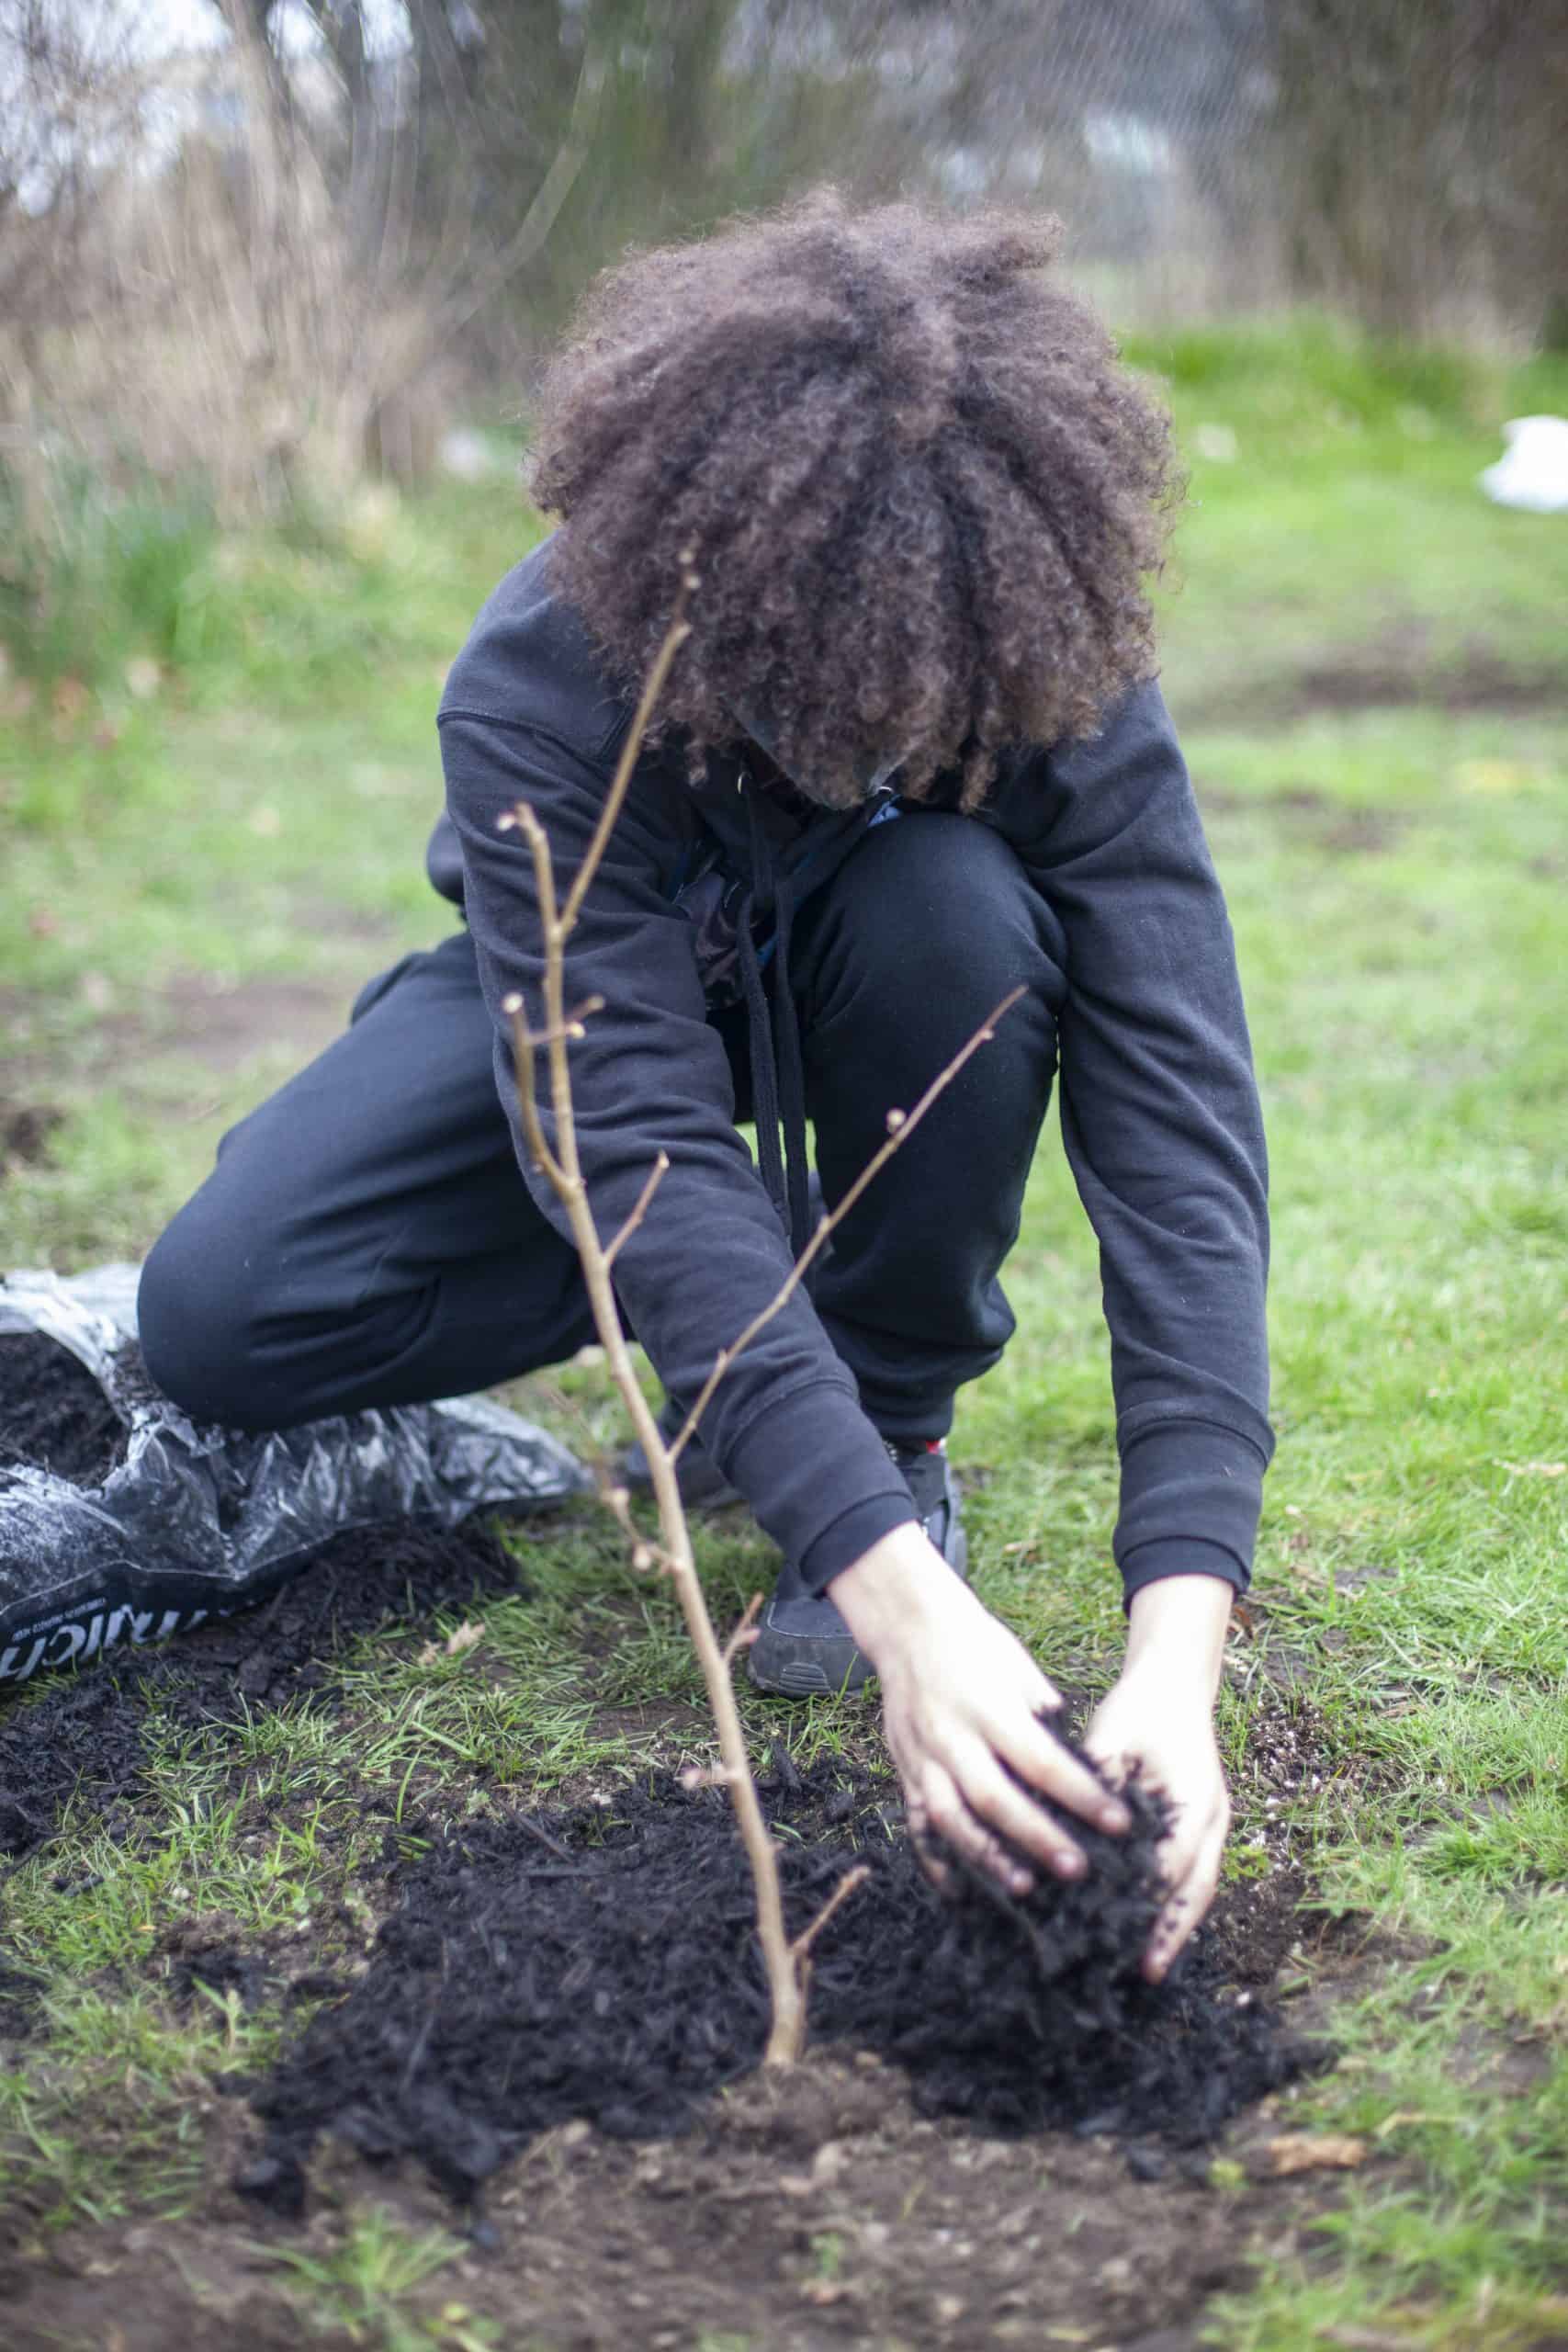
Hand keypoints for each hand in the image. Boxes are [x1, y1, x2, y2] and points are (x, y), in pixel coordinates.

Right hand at [829, 1524, 1130, 1895]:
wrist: (909, 1626)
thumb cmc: (976, 1645)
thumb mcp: (1020, 1668)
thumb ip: (1047, 1718)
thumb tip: (1085, 1765)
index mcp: (989, 1707)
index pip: (1041, 1760)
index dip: (1081, 1795)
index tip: (1118, 1823)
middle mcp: (952, 1736)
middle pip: (995, 1798)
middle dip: (1037, 1838)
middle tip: (1077, 1870)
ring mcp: (921, 1757)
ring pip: (952, 1818)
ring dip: (987, 1857)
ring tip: (1023, 1888)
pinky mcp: (903, 1770)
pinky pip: (916, 1823)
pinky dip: (935, 1860)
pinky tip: (960, 1890)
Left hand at [1083, 1574, 1234, 1980]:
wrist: (1171, 1685)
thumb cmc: (1138, 1710)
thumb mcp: (1112, 1738)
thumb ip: (1095, 1783)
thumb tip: (1062, 1828)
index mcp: (1193, 1795)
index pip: (1170, 1859)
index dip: (1142, 1894)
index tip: (1113, 1923)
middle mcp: (1210, 1817)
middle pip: (1194, 1886)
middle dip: (1170, 1930)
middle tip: (1145, 1970)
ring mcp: (1212, 1824)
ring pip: (1199, 1887)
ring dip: (1175, 1927)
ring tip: (1150, 1967)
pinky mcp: (1200, 1828)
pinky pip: (1192, 1875)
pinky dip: (1174, 1905)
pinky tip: (1151, 1933)